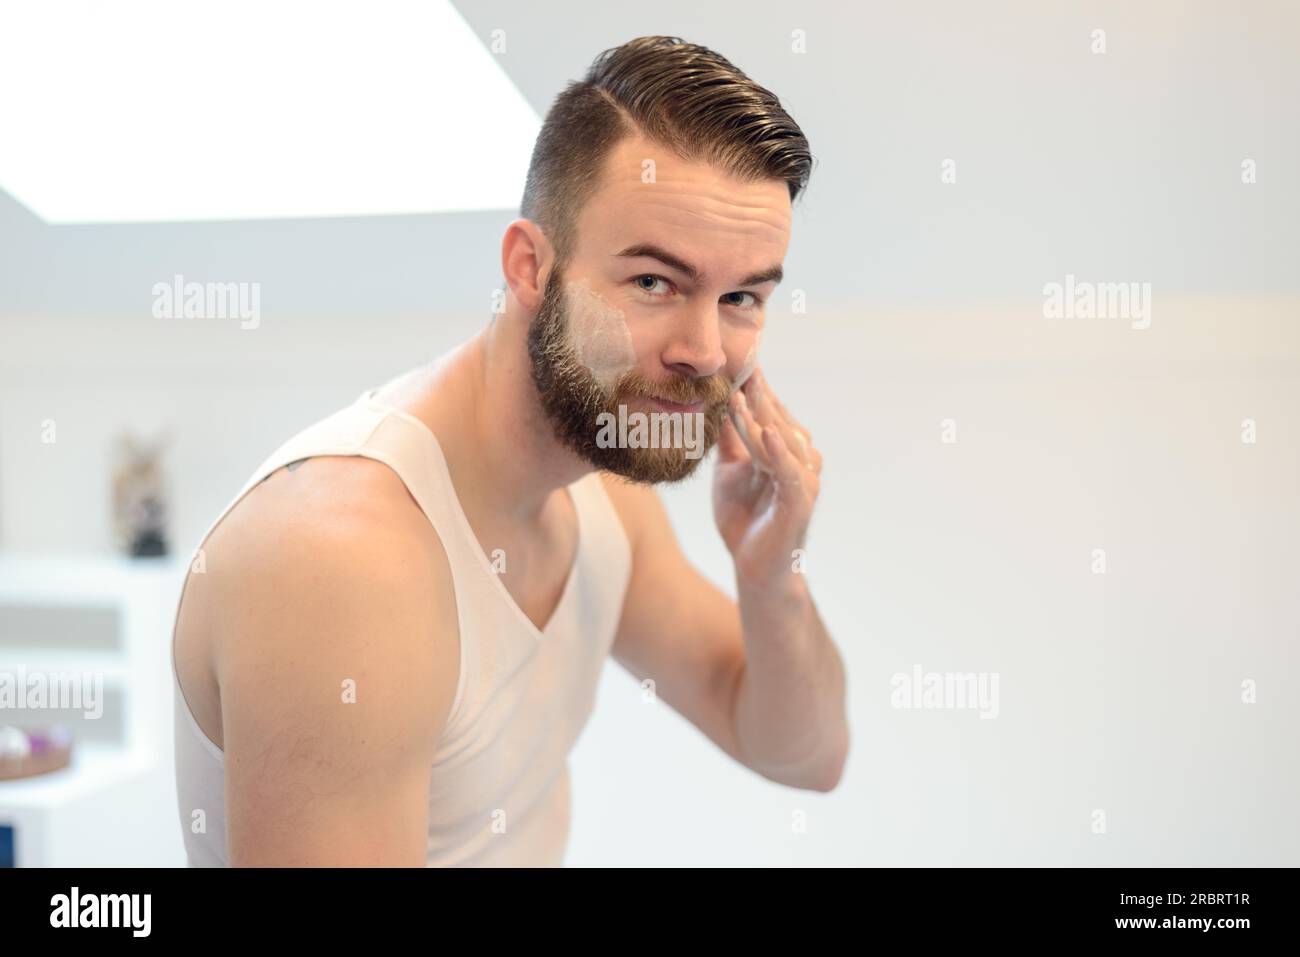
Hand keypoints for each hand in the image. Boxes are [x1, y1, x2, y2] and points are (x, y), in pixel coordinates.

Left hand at [713, 367, 822, 589]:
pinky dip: (777, 450)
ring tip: (742, 396)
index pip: (773, 414)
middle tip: (744, 369)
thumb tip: (716, 404)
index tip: (743, 363)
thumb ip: (730, 440)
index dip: (759, 390)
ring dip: (762, 418)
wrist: (753, 566)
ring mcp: (804, 481)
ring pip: (781, 442)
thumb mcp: (729, 471)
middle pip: (779, 422)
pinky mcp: (798, 502)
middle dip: (760, 397)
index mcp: (786, 452)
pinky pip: (788, 470)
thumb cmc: (745, 518)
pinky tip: (765, 431)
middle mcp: (802, 461)